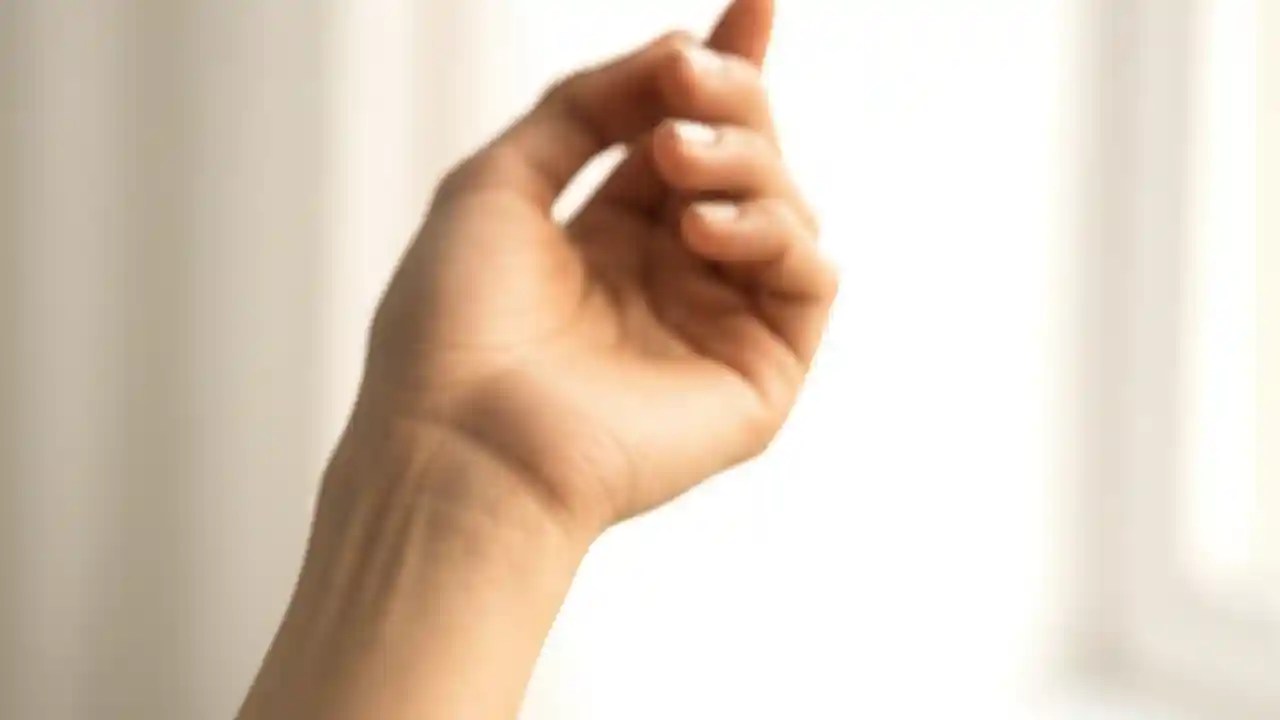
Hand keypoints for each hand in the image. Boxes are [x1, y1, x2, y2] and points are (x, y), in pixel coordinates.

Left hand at [358, 0, 834, 537]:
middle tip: (688, 78)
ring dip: (743, 161)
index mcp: (611, 236)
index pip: (688, 137)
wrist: (461, 446)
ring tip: (675, 160)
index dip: (723, 71)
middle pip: (744, 159)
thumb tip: (671, 54)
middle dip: (730, 100)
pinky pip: (809, 277)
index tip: (751, 3)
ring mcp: (718, 324)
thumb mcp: (499, 180)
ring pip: (786, 208)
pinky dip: (772, 233)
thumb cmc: (454, 326)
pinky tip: (702, 229)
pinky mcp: (759, 375)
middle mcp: (672, 276)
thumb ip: (582, 107)